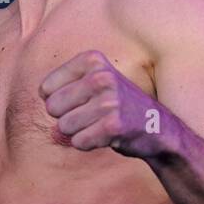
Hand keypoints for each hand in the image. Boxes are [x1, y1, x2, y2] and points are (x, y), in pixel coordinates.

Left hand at [40, 50, 167, 156]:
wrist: (158, 127)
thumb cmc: (116, 103)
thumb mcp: (93, 81)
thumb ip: (62, 88)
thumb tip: (45, 109)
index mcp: (92, 60)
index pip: (46, 87)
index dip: (57, 100)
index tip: (81, 99)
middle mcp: (101, 76)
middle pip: (52, 107)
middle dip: (65, 117)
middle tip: (90, 114)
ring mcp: (109, 101)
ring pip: (64, 126)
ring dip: (78, 131)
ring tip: (99, 124)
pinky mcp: (114, 125)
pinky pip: (79, 141)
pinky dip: (88, 143)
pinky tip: (105, 135)